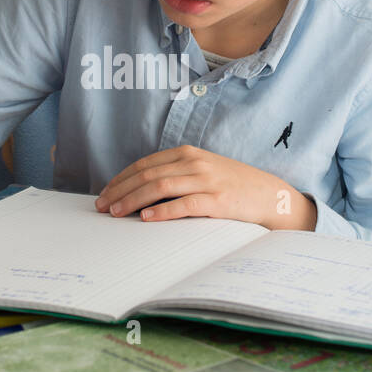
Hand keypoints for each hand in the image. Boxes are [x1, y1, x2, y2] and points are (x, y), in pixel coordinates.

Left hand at [94, 145, 316, 230]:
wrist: (270, 196)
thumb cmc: (233, 186)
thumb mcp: (203, 172)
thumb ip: (177, 175)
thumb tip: (141, 191)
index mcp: (188, 154)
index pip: (144, 164)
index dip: (121, 179)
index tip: (105, 193)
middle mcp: (194, 163)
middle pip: (146, 174)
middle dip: (119, 190)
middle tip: (102, 206)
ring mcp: (206, 181)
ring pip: (159, 187)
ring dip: (133, 200)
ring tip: (116, 213)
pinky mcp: (217, 200)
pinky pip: (183, 204)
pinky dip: (161, 211)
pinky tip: (146, 218)